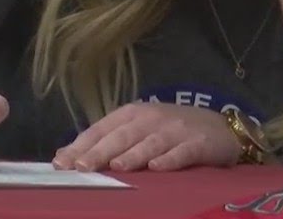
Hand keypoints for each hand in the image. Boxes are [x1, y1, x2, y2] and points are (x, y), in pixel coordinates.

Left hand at [53, 103, 240, 172]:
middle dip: (101, 151)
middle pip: (123, 135)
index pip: (102, 128)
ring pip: (151, 142)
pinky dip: (170, 159)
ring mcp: (176, 129)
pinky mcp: (198, 143)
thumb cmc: (171, 131)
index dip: (82, 145)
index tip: (62, 163)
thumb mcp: (138, 129)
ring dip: (133, 154)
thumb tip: (65, 156)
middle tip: (82, 167)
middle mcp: (152, 118)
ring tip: (116, 167)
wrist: (220, 127)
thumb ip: (106, 141)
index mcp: (132, 113)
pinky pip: (182, 152)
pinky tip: (158, 168)